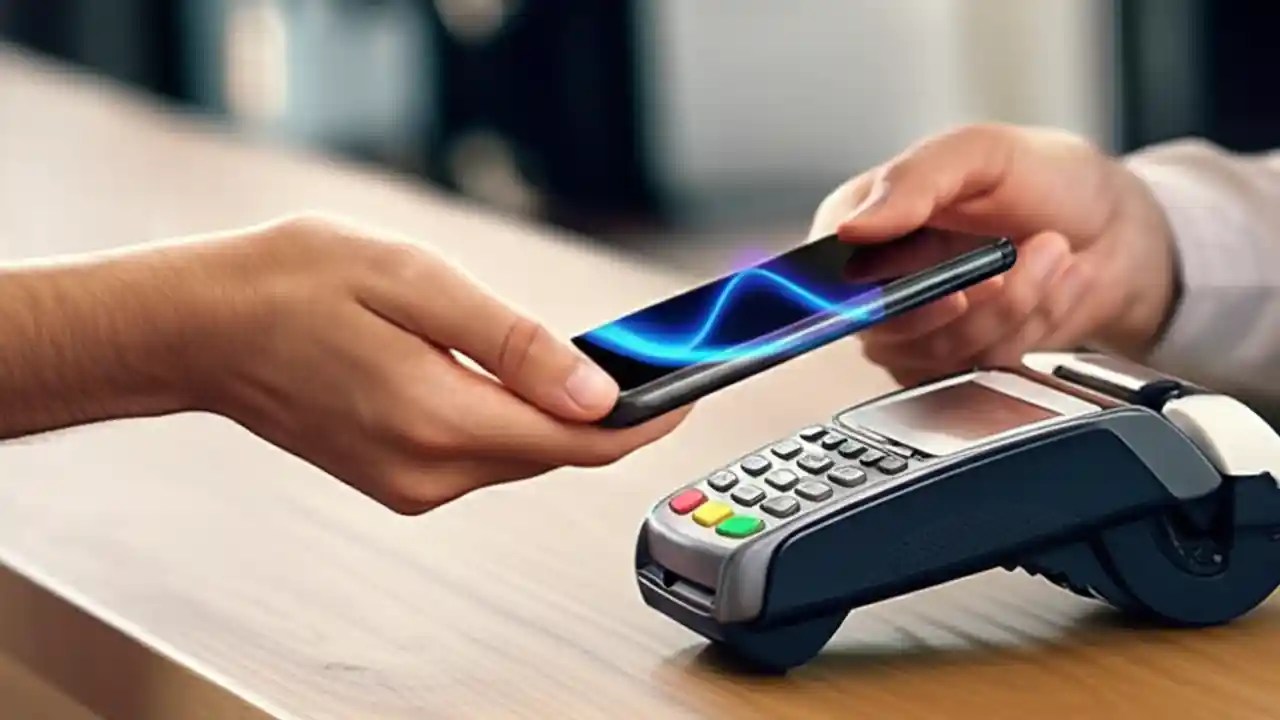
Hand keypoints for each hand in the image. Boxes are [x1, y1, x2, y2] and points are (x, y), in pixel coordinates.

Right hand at [155, 216, 687, 512]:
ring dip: (558, 415)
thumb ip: (513, 344)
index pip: (579, 443)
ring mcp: (410, 484)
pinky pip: (483, 456)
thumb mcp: (415, 283)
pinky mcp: (398, 480)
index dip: (648, 418)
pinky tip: (510, 380)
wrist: (203, 328)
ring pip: (522, 457)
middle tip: (645, 357)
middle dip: (609, 411)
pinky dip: (512, 421)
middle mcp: (427, 471)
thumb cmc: (293, 286)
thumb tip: (595, 392)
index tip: (693, 386)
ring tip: (581, 361)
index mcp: (438, 419)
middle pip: (557, 455)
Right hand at [809, 124, 1178, 386]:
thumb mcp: (980, 153)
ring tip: (1050, 254)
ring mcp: (918, 329)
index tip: (943, 287)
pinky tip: (1054, 285)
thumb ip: (913, 181)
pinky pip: (980, 368)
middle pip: (886, 329)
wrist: (1114, 228)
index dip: (873, 293)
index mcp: (861, 223)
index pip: (827, 278)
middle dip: (969, 297)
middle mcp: (878, 282)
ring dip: (1010, 306)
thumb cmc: (1044, 179)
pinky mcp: (959, 361)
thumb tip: (853, 228)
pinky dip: (1030, 326)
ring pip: (940, 352)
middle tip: (1010, 258)